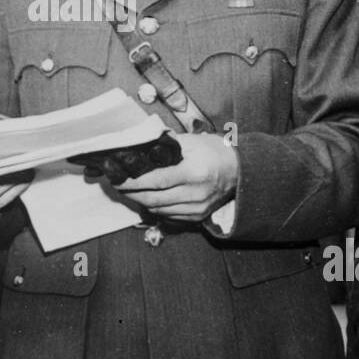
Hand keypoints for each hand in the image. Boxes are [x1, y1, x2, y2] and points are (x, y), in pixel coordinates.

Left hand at [112, 133, 238, 222]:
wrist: (240, 170)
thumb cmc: (215, 151)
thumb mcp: (192, 141)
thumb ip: (166, 143)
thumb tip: (141, 142)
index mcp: (194, 172)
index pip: (156, 180)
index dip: (134, 181)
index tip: (119, 178)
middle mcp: (195, 194)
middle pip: (154, 199)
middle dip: (132, 193)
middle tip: (119, 185)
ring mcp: (197, 208)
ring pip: (159, 210)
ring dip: (141, 201)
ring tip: (130, 191)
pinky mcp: (198, 216)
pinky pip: (169, 216)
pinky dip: (155, 208)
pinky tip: (148, 198)